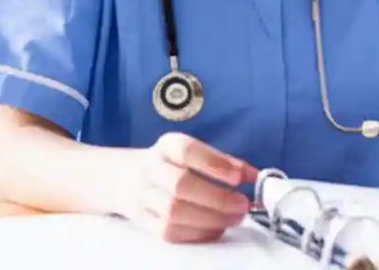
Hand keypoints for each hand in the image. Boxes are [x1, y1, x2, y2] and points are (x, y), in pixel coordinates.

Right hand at [127, 133, 258, 242]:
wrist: (124, 178)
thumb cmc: (169, 165)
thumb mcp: (191, 153)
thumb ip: (222, 162)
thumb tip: (255, 176)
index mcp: (166, 147)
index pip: (187, 151)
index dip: (215, 164)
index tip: (239, 176)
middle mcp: (152, 169)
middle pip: (180, 184)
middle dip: (217, 197)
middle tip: (242, 204)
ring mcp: (145, 196)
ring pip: (174, 211)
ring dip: (210, 218)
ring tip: (234, 217)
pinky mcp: (144, 220)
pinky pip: (169, 231)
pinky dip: (197, 232)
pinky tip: (215, 228)